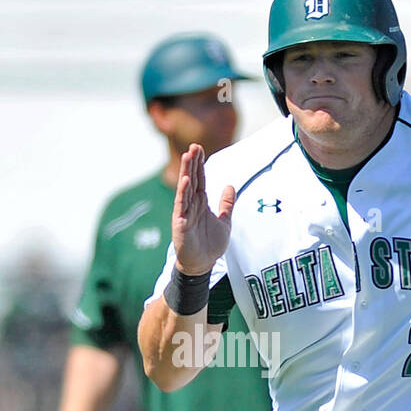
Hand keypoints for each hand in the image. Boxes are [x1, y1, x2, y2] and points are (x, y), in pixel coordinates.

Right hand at [172, 143, 233, 274]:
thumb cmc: (210, 245)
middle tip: (194, 145)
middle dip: (192, 162)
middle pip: (192, 179)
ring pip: (185, 189)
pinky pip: (181, 206)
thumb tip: (230, 186)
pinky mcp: (180, 223)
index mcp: (200, 203)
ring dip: (186, 172)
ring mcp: (184, 213)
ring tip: (188, 156)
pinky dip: (183, 193)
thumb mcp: (224, 221)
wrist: (202, 265)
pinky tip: (185, 180)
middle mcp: (191, 205)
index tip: (199, 148)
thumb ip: (226, 204)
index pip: (200, 179)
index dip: (200, 164)